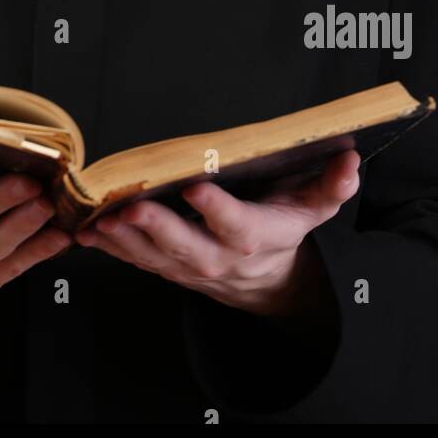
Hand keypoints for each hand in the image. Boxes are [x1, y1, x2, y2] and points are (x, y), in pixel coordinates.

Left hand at [74, 149, 360, 317]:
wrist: (269, 280)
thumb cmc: (285, 226)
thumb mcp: (315, 206)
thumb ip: (332, 185)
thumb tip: (350, 158)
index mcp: (258, 236)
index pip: (237, 225)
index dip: (217, 209)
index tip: (196, 187)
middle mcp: (222, 257)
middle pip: (188, 247)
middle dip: (157, 230)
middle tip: (129, 210)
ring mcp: (192, 267)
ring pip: (155, 259)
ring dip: (124, 241)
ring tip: (98, 221)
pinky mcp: (169, 268)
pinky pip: (137, 262)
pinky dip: (111, 249)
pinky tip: (87, 232)